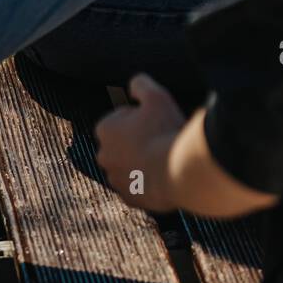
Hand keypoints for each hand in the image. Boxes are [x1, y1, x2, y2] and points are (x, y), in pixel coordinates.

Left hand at [94, 73, 185, 211]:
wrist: (178, 171)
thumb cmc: (164, 130)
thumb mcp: (156, 95)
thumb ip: (141, 84)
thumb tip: (135, 83)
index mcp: (105, 130)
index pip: (120, 118)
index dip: (140, 117)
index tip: (154, 121)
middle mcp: (104, 156)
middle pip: (122, 143)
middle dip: (137, 140)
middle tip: (160, 137)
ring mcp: (116, 180)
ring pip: (129, 166)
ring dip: (142, 161)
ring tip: (164, 157)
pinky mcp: (130, 198)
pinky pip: (138, 187)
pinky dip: (148, 182)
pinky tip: (163, 174)